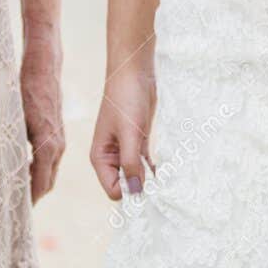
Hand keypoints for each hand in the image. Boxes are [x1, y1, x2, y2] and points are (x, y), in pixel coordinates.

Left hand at [20, 40, 65, 202]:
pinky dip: (38, 171)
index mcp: (47, 145)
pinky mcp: (56, 131)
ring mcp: (59, 138)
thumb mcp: (12, 118)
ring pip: (49, 171)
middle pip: (47, 182)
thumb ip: (9, 146)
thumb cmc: (25, 88)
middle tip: (10, 211)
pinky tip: (21, 171)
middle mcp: (57, 145)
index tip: (13, 215)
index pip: (40, 183)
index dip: (28, 201)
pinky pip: (50, 159)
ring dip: (35, 184)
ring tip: (13, 195)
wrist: (43, 66)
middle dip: (32, 197)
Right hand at [90, 66, 155, 200]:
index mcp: (100, 157)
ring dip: (149, 180)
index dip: (129, 194)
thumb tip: (135, 193)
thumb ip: (131, 163)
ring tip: (167, 185)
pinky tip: (165, 173)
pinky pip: (144, 164)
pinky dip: (153, 170)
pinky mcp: (138, 142)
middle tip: (162, 191)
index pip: (113, 190)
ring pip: (136, 175)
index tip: (150, 193)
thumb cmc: (126, 100)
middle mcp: (111, 157)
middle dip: (141, 189)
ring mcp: (125, 150)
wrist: (134, 73)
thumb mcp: (130, 134)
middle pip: (125, 185)